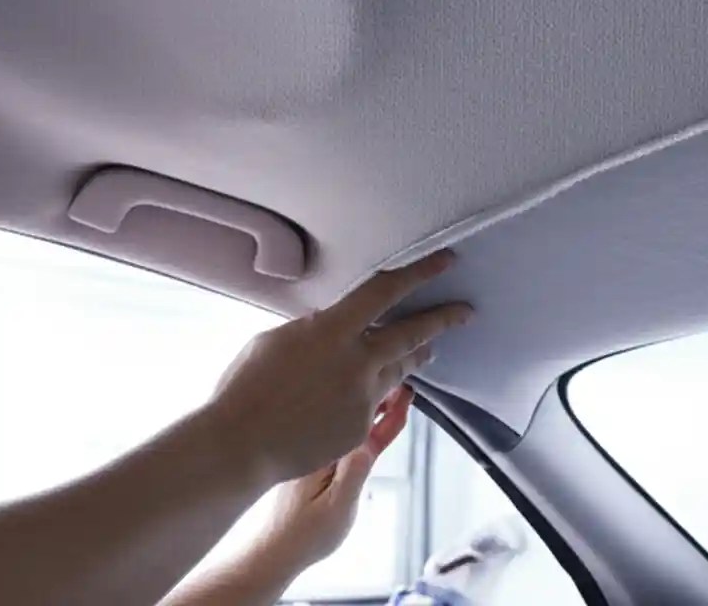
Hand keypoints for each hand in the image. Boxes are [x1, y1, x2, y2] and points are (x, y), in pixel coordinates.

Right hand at [206, 249, 470, 486]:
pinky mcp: (362, 426)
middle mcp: (357, 362)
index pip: (386, 290)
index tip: (445, 262)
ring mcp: (364, 397)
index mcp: (332, 331)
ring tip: (429, 349)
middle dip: (443, 319)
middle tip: (464, 311)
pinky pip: (376, 402)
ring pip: (401, 369)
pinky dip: (374, 392)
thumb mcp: (277, 341)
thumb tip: (330, 325)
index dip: (420, 273)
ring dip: (417, 356)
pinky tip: (363, 392)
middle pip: (412, 334)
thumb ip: (314, 330)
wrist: (242, 445)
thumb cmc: (247, 389)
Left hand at [257, 387, 414, 569]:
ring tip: (397, 389)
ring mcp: (320, 453)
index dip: (385, 407)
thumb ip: (352, 476)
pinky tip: (376, 415)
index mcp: (323, 453)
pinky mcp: (322, 462)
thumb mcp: (335, 509)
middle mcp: (320, 447)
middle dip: (379, 396)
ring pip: (351, 422)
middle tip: (404, 378)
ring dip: (373, 407)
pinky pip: (348, 437)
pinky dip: (364, 424)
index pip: (359, 423)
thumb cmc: (305, 534)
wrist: (276, 551)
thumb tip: (369, 444)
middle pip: (353, 414)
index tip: (404, 390)